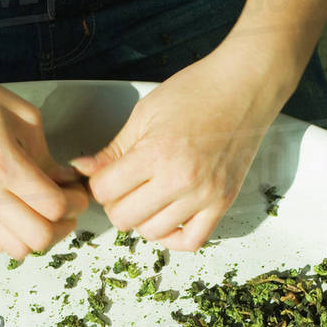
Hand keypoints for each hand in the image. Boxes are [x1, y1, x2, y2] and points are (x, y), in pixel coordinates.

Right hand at [0, 61, 88, 258]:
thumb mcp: (24, 117)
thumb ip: (47, 157)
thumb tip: (65, 183)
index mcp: (4, 165)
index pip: (53, 206)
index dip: (76, 203)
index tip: (78, 192)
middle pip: (38, 238)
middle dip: (62, 226)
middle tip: (66, 209)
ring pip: (16, 249)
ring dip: (38, 238)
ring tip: (43, 216)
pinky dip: (15, 237)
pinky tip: (20, 215)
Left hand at [71, 44, 285, 251]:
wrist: (244, 85)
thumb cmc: (197, 92)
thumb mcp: (145, 113)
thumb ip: (113, 149)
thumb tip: (82, 170)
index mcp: (156, 153)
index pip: (105, 191)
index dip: (98, 185)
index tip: (106, 177)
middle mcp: (180, 179)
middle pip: (125, 218)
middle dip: (117, 204)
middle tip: (124, 188)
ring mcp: (204, 195)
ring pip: (153, 233)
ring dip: (143, 220)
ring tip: (148, 198)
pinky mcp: (222, 202)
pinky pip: (191, 241)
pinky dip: (174, 237)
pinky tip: (168, 219)